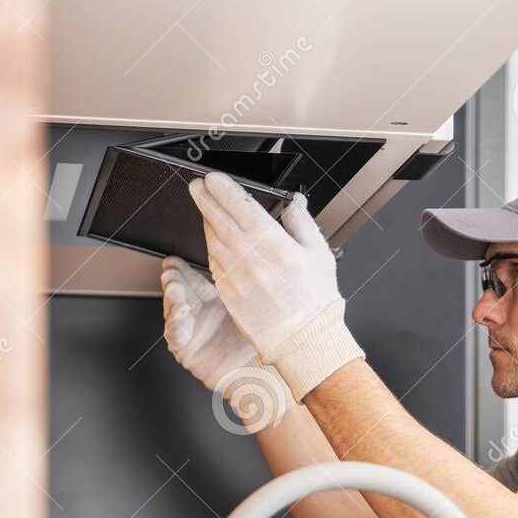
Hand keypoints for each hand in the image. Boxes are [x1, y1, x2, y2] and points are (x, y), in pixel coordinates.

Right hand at [161, 257, 290, 431]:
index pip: (196, 280)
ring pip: (174, 312)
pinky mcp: (189, 352)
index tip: (176, 260)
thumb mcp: (262, 308)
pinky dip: (176, 325)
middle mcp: (205, 316)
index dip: (184, 270)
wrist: (272, 377)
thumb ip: (252, 286)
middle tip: (171, 270)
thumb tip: (254, 256)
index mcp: (219, 302)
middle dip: (174, 280)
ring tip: (176, 289)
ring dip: (173, 299)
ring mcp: (195, 333)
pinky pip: (176, 337)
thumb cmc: (272, 344)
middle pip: (181, 292)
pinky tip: (182, 314)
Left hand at [188, 172, 363, 400]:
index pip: (240, 207)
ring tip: (206, 209)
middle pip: (218, 219)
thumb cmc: (315, 301)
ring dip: (206, 220)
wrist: (304, 339)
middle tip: (197, 185)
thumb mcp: (319, 254)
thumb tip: (293, 203)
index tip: (214, 179)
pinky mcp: (227, 292)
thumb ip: (302, 223)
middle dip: (205, 198)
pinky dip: (212, 246)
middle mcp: (249, 258)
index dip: (224, 189)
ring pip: (212, 239)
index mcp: (274, 245)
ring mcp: (235, 276)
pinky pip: (214, 261)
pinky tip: (214, 240)